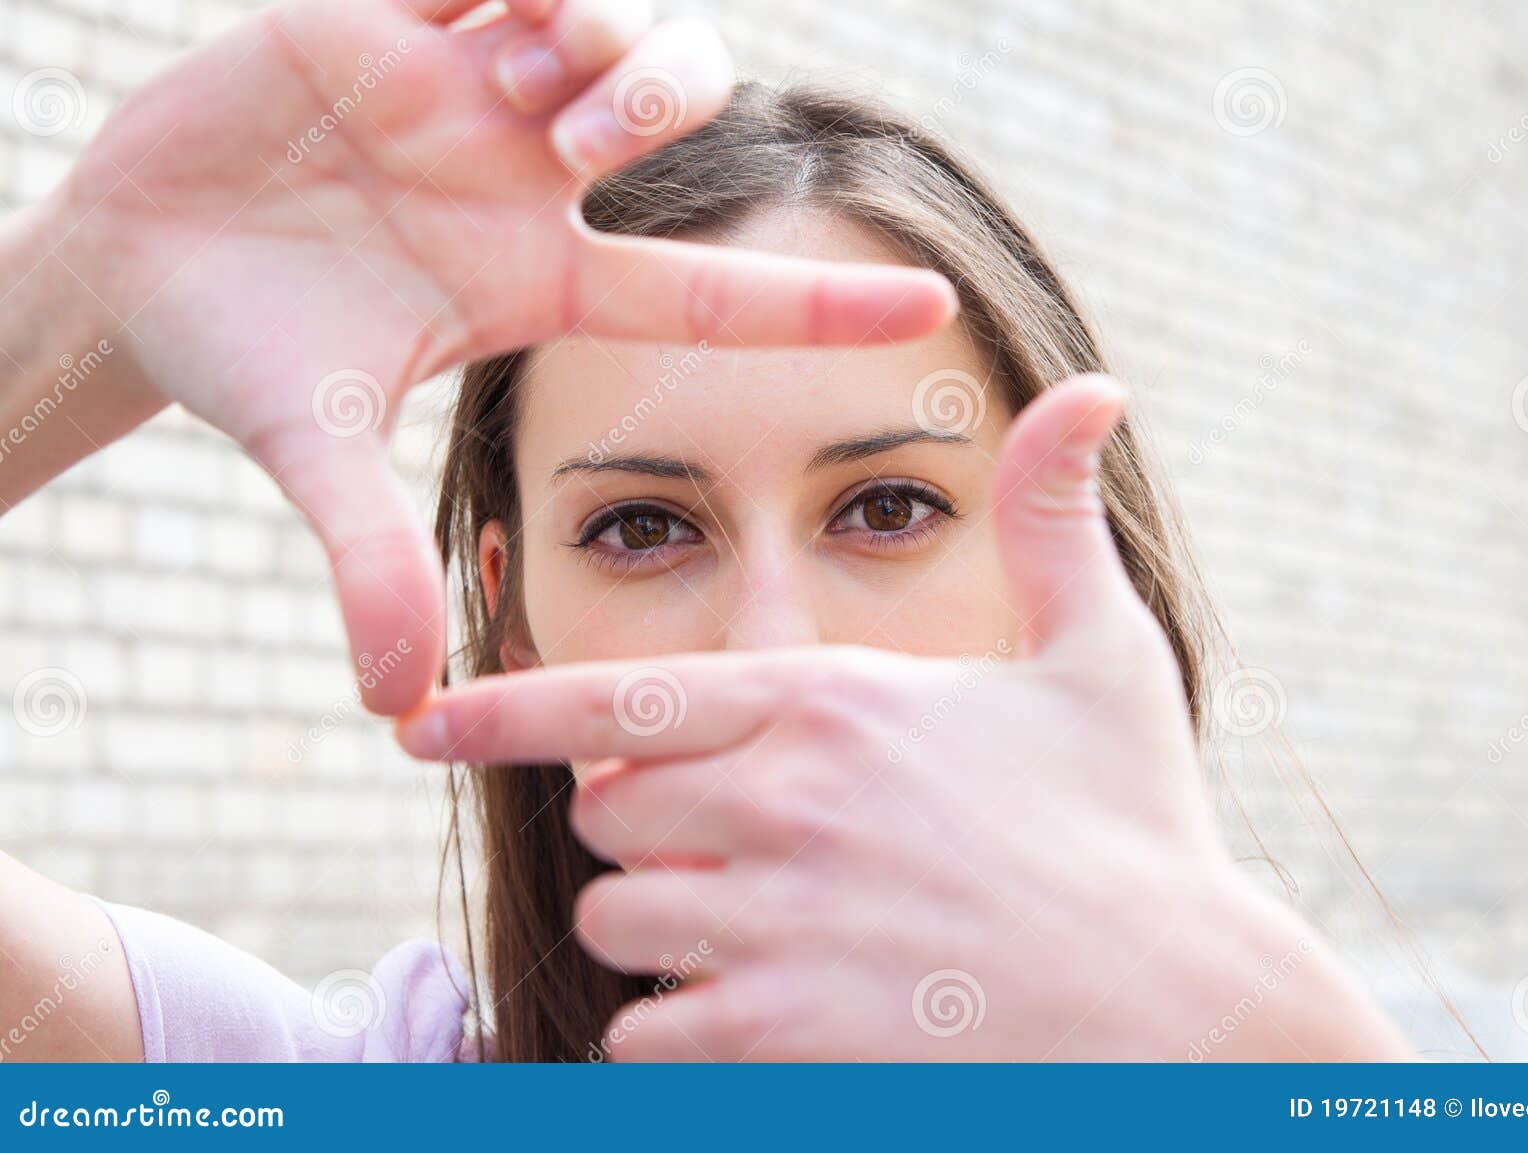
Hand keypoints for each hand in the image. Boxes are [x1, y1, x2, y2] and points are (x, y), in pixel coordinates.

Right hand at [34, 0, 953, 711]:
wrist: (125, 271)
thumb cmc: (232, 358)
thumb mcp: (311, 454)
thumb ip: (369, 563)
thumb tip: (397, 707)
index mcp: (540, 279)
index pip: (710, 293)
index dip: (821, 306)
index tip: (932, 311)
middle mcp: (524, 178)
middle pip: (675, 102)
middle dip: (665, 100)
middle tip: (589, 143)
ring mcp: (461, 91)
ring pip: (598, 16)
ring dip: (603, 35)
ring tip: (533, 85)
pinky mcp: (382, 16)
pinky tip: (474, 6)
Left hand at [396, 374, 1411, 1060]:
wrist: (1188, 1009)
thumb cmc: (1138, 831)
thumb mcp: (1103, 658)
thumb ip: (1058, 521)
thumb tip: (1092, 387)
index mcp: (830, 698)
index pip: (613, 694)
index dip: (501, 712)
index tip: (422, 725)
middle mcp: (781, 798)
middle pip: (608, 816)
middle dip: (649, 836)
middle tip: (739, 853)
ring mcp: (772, 920)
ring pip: (619, 922)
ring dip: (666, 933)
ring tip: (769, 935)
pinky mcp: (778, 1038)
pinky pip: (645, 1033)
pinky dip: (682, 1031)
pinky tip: (772, 1018)